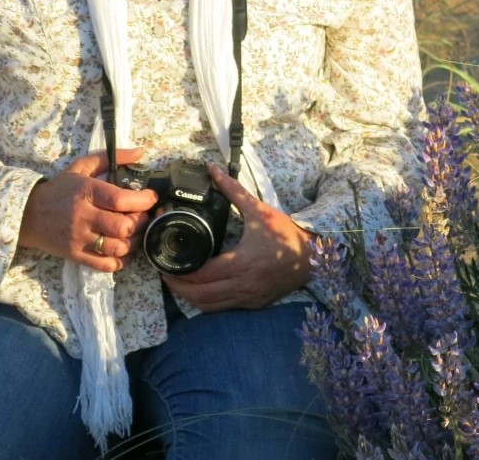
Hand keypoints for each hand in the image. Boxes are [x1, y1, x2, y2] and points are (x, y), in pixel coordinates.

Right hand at [18, 148, 156, 272]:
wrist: (28, 214)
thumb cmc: (60, 189)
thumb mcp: (82, 167)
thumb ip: (111, 157)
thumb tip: (140, 152)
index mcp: (86, 191)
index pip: (120, 199)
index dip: (143, 200)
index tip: (151, 197)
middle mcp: (83, 216)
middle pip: (123, 227)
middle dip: (141, 222)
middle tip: (143, 216)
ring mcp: (79, 238)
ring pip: (117, 247)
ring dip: (134, 242)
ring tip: (136, 232)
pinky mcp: (76, 255)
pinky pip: (105, 265)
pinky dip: (121, 260)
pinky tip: (124, 249)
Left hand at [162, 164, 312, 311]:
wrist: (313, 255)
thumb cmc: (286, 233)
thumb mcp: (259, 210)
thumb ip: (233, 190)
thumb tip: (213, 170)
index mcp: (243, 262)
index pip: (202, 274)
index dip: (179, 273)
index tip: (164, 264)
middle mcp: (244, 284)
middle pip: (200, 296)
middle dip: (178, 288)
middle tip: (165, 274)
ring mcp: (249, 298)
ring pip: (209, 307)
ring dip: (190, 298)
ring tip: (178, 283)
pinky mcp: (255, 304)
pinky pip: (223, 309)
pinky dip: (207, 303)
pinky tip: (200, 290)